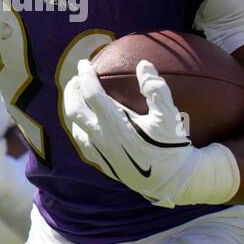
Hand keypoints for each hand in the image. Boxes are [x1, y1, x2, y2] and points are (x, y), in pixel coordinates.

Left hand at [63, 59, 238, 207]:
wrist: (171, 181)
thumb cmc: (171, 146)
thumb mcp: (170, 116)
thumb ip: (156, 88)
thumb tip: (143, 64)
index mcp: (117, 125)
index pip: (91, 94)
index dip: (85, 76)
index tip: (85, 63)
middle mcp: (103, 139)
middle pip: (75, 109)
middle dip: (72, 89)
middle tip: (77, 76)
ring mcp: (100, 153)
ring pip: (75, 126)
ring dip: (73, 107)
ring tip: (78, 95)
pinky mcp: (101, 163)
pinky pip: (82, 142)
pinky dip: (79, 126)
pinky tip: (86, 120)